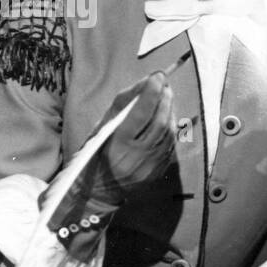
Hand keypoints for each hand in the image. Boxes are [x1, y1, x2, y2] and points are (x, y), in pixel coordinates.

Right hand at [79, 72, 176, 208]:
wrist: (99, 189)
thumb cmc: (95, 152)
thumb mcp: (101, 126)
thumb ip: (122, 105)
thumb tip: (145, 83)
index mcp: (117, 144)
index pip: (140, 114)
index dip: (151, 94)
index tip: (157, 77)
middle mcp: (136, 156)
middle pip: (159, 123)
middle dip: (164, 100)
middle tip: (165, 84)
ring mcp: (150, 166)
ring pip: (169, 133)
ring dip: (170, 111)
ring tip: (166, 97)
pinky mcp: (158, 171)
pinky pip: (171, 145)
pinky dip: (171, 127)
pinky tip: (167, 117)